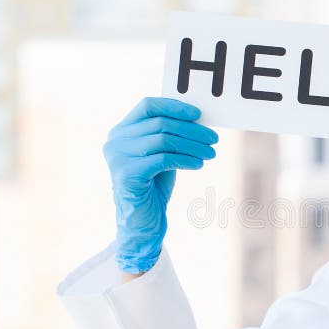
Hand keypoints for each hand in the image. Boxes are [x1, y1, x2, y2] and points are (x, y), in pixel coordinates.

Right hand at [103, 97, 218, 273]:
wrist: (141, 222)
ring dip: (193, 145)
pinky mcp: (127, 174)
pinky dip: (185, 159)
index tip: (198, 114)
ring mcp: (118, 157)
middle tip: (213, 139)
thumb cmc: (153, 186)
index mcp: (121, 131)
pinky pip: (163, 159)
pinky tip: (199, 164)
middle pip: (160, 123)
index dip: (174, 106)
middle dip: (192, 130)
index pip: (147, 105)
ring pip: (163, 140)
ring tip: (211, 153)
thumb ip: (169, 135)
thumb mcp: (161, 154)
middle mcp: (115, 141)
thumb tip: (197, 119)